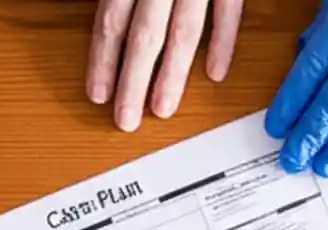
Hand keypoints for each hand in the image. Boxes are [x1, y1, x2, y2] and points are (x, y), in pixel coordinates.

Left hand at [87, 0, 243, 130]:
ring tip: (163, 108)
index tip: (98, 94)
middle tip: (126, 120)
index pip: (112, 21)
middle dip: (134, 82)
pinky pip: (228, 8)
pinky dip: (223, 40)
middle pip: (145, 36)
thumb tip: (107, 21)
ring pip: (184, 31)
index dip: (104, 59)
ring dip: (173, 74)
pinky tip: (215, 72)